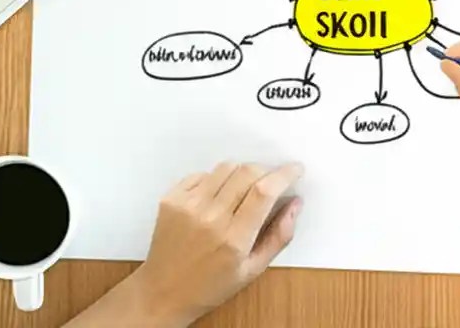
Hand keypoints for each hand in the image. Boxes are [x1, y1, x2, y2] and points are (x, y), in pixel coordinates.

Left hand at [132, 162, 302, 325]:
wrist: (163, 291)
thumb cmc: (210, 285)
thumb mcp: (252, 270)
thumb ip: (279, 236)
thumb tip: (296, 203)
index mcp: (234, 239)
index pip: (264, 192)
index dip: (284, 174)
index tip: (295, 169)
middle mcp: (210, 218)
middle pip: (247, 173)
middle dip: (266, 171)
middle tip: (271, 181)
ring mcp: (188, 206)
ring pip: (225, 168)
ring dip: (242, 173)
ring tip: (243, 192)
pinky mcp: (171, 199)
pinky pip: (202, 174)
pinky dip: (216, 179)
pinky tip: (217, 198)